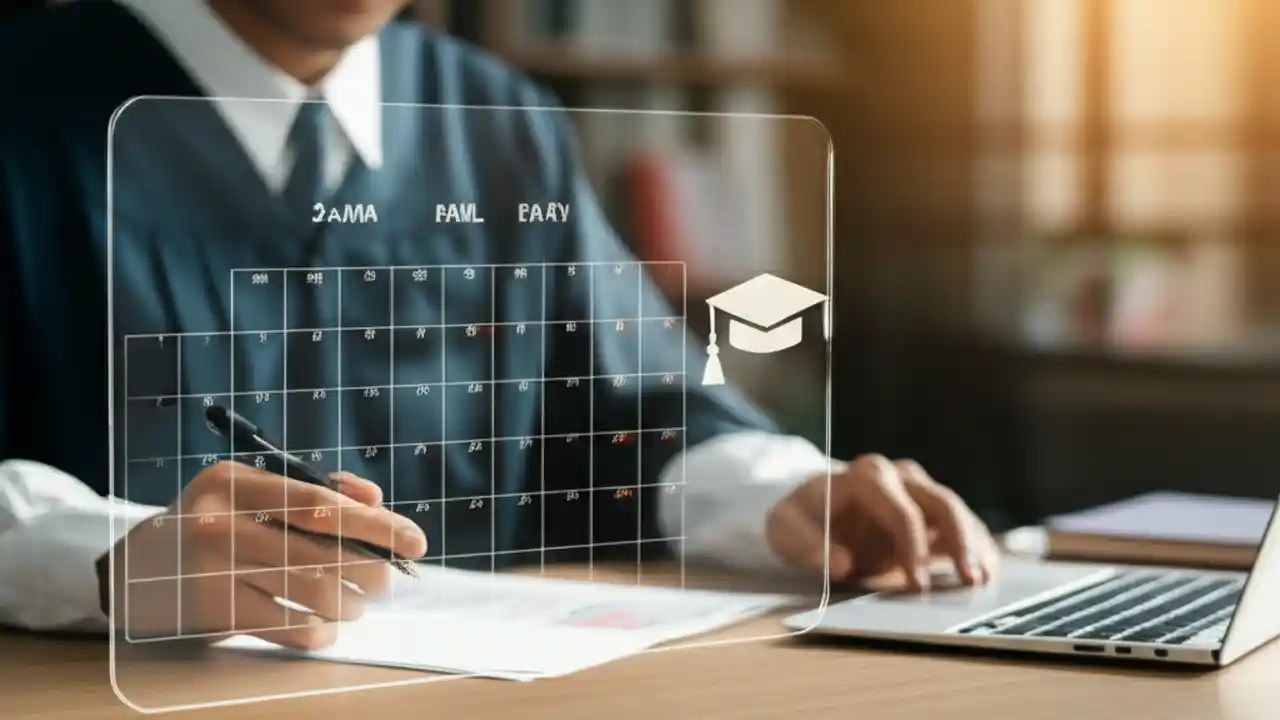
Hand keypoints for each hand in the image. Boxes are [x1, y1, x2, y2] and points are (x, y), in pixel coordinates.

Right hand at [102, 462, 427, 649]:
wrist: (136, 570)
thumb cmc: (214, 525)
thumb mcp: (250, 494)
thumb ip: (315, 490)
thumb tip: (376, 500)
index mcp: (235, 482)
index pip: (322, 504)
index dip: (376, 524)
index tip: (416, 541)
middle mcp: (220, 522)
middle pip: (324, 550)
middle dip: (372, 569)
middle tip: (387, 580)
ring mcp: (213, 569)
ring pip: (313, 591)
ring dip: (350, 603)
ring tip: (357, 604)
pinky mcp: (213, 612)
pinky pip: (290, 627)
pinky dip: (321, 631)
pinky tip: (327, 627)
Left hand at [765, 455, 999, 591]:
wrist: (814, 509)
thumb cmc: (802, 518)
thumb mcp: (785, 529)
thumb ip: (806, 543)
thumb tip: (841, 563)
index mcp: (866, 476)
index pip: (901, 511)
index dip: (912, 547)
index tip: (916, 584)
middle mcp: (900, 476)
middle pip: (941, 503)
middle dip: (960, 542)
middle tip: (971, 580)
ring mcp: (920, 490)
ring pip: (958, 512)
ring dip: (975, 546)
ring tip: (984, 580)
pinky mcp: (931, 512)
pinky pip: (963, 525)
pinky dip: (977, 547)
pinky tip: (988, 572)